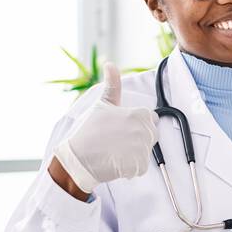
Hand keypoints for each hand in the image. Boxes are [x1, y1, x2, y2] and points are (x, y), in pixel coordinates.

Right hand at [52, 62, 157, 193]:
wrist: (79, 157)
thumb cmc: (90, 130)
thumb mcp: (102, 104)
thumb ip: (112, 85)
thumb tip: (110, 64)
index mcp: (140, 114)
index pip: (151, 119)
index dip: (137, 123)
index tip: (122, 128)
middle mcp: (144, 130)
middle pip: (151, 135)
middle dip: (138, 138)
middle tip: (117, 141)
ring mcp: (143, 149)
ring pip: (145, 151)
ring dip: (133, 154)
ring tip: (115, 151)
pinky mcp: (139, 165)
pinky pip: (141, 167)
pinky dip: (130, 167)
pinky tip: (116, 161)